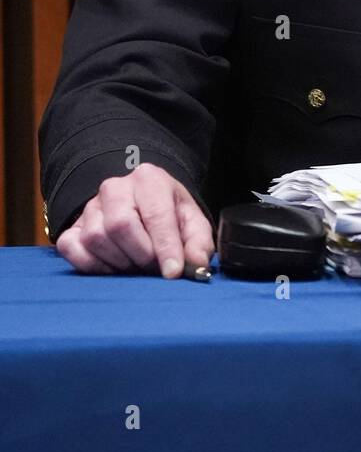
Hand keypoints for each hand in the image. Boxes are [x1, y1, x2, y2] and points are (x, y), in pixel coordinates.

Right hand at [55, 164, 214, 276]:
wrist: (142, 207)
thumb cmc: (169, 215)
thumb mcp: (192, 223)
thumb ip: (198, 243)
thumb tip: (196, 264)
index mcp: (149, 179)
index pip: (155, 214)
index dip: (165, 247)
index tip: (173, 272)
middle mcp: (115, 187)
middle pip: (121, 225)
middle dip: (141, 255)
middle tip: (154, 267)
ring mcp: (90, 207)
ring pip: (96, 238)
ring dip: (119, 262)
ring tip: (136, 265)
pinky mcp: (72, 226)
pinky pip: (71, 248)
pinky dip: (92, 266)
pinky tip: (113, 267)